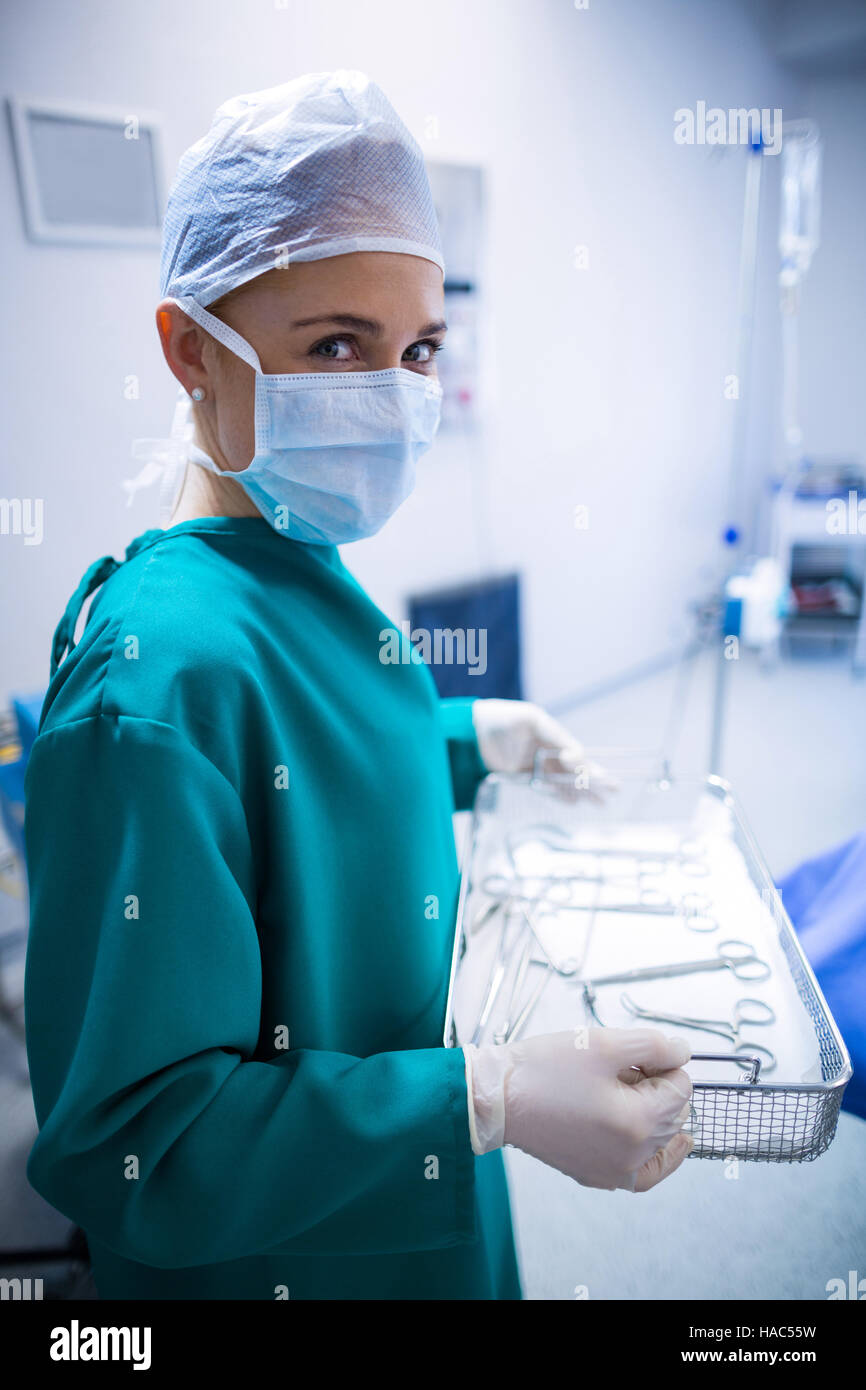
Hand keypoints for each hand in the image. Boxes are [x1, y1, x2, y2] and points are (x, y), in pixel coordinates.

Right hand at [464, 1027, 693, 1191]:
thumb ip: (654, 1045)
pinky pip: (644, 1173)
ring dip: (654, 1112)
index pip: (681, 1088)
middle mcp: (633, 1155)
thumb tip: (683, 1053)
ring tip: (624, 1090)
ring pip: (661, 1138)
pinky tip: (667, 1146)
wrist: (499, 1098)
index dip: (664, 1062)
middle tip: (625, 1066)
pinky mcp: (598, 1175)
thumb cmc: (543, 1070)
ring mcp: (615, 1171)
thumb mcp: (604, 1043)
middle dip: (659, 1085)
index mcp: (639, 1122)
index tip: (639, 1053)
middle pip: (674, 1114)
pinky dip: (659, 1157)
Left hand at [471, 698, 615, 800]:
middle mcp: (546, 750)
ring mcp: (535, 765)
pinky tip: (575, 803)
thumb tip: (574, 755)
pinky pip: (546, 788)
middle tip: (615, 790)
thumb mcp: (530, 719)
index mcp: (551, 734)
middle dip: (594, 780)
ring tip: (601, 803)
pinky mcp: (523, 778)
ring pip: (564, 781)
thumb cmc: (500, 720)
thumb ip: (554, 735)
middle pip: (574, 769)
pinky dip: (560, 796)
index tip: (596, 777)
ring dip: (582, 791)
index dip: (586, 766)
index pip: (574, 752)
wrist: (469, 733)